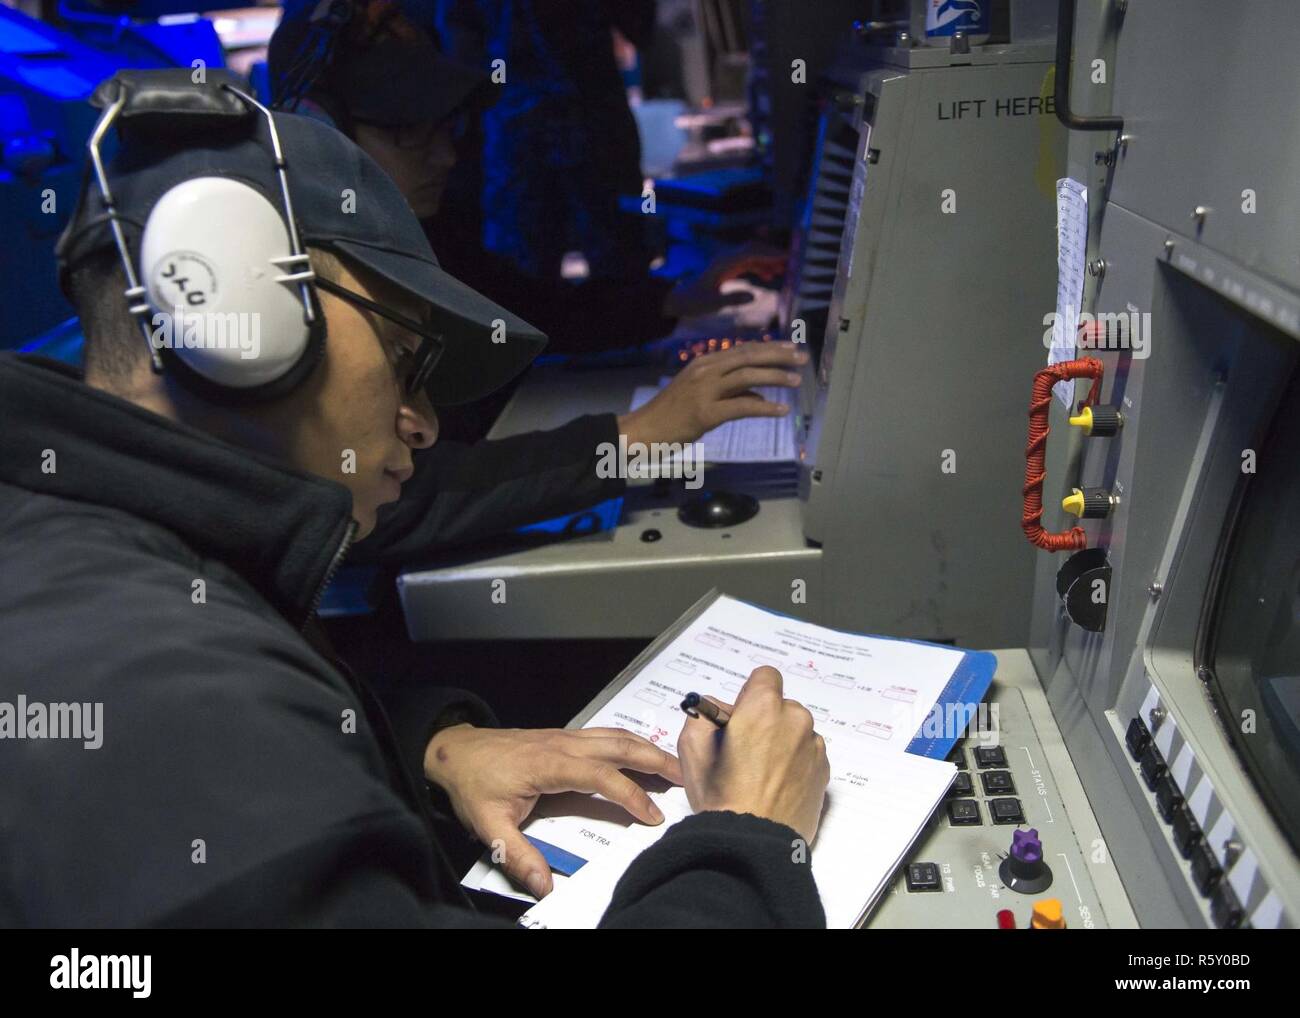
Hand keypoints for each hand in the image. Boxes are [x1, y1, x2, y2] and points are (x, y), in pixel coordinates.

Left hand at [423, 725, 682, 897]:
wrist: (453, 751)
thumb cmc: (472, 785)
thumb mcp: (488, 826)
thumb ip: (518, 856)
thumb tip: (545, 886)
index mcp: (549, 764)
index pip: (602, 776)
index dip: (630, 795)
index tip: (652, 815)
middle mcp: (563, 745)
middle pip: (619, 746)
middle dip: (655, 760)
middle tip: (685, 778)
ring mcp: (565, 737)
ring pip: (615, 736)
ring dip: (647, 747)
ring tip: (674, 764)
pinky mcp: (562, 736)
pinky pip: (604, 734)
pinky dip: (629, 741)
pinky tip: (640, 752)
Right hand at [616, 341, 807, 446]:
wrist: (643, 430)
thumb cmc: (670, 416)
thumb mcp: (699, 395)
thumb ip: (729, 393)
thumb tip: (759, 396)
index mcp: (704, 364)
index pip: (743, 350)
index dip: (770, 348)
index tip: (791, 348)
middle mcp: (705, 371)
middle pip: (748, 357)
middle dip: (778, 356)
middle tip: (803, 358)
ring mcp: (704, 390)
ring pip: (747, 376)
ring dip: (776, 377)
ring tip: (797, 380)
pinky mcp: (705, 413)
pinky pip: (742, 407)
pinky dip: (765, 407)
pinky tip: (781, 410)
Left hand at [661, 243, 787, 318]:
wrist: (676, 299)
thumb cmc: (692, 302)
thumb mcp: (712, 304)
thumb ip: (732, 299)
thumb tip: (753, 297)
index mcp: (723, 263)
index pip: (751, 252)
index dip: (769, 254)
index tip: (786, 258)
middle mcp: (726, 259)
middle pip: (754, 250)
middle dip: (772, 254)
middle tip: (791, 263)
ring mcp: (726, 263)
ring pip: (752, 256)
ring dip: (767, 261)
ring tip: (783, 272)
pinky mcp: (726, 269)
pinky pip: (746, 264)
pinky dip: (759, 268)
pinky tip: (769, 277)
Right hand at [676, 667, 829, 841]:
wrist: (752, 842)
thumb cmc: (722, 796)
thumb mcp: (693, 749)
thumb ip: (703, 716)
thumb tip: (718, 711)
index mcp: (764, 708)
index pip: (765, 676)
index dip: (750, 695)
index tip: (740, 716)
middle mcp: (796, 720)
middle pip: (782, 705)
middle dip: (766, 720)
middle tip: (745, 751)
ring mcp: (814, 747)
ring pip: (796, 731)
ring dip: (782, 742)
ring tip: (761, 775)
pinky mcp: (824, 771)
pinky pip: (807, 754)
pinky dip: (795, 763)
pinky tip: (776, 787)